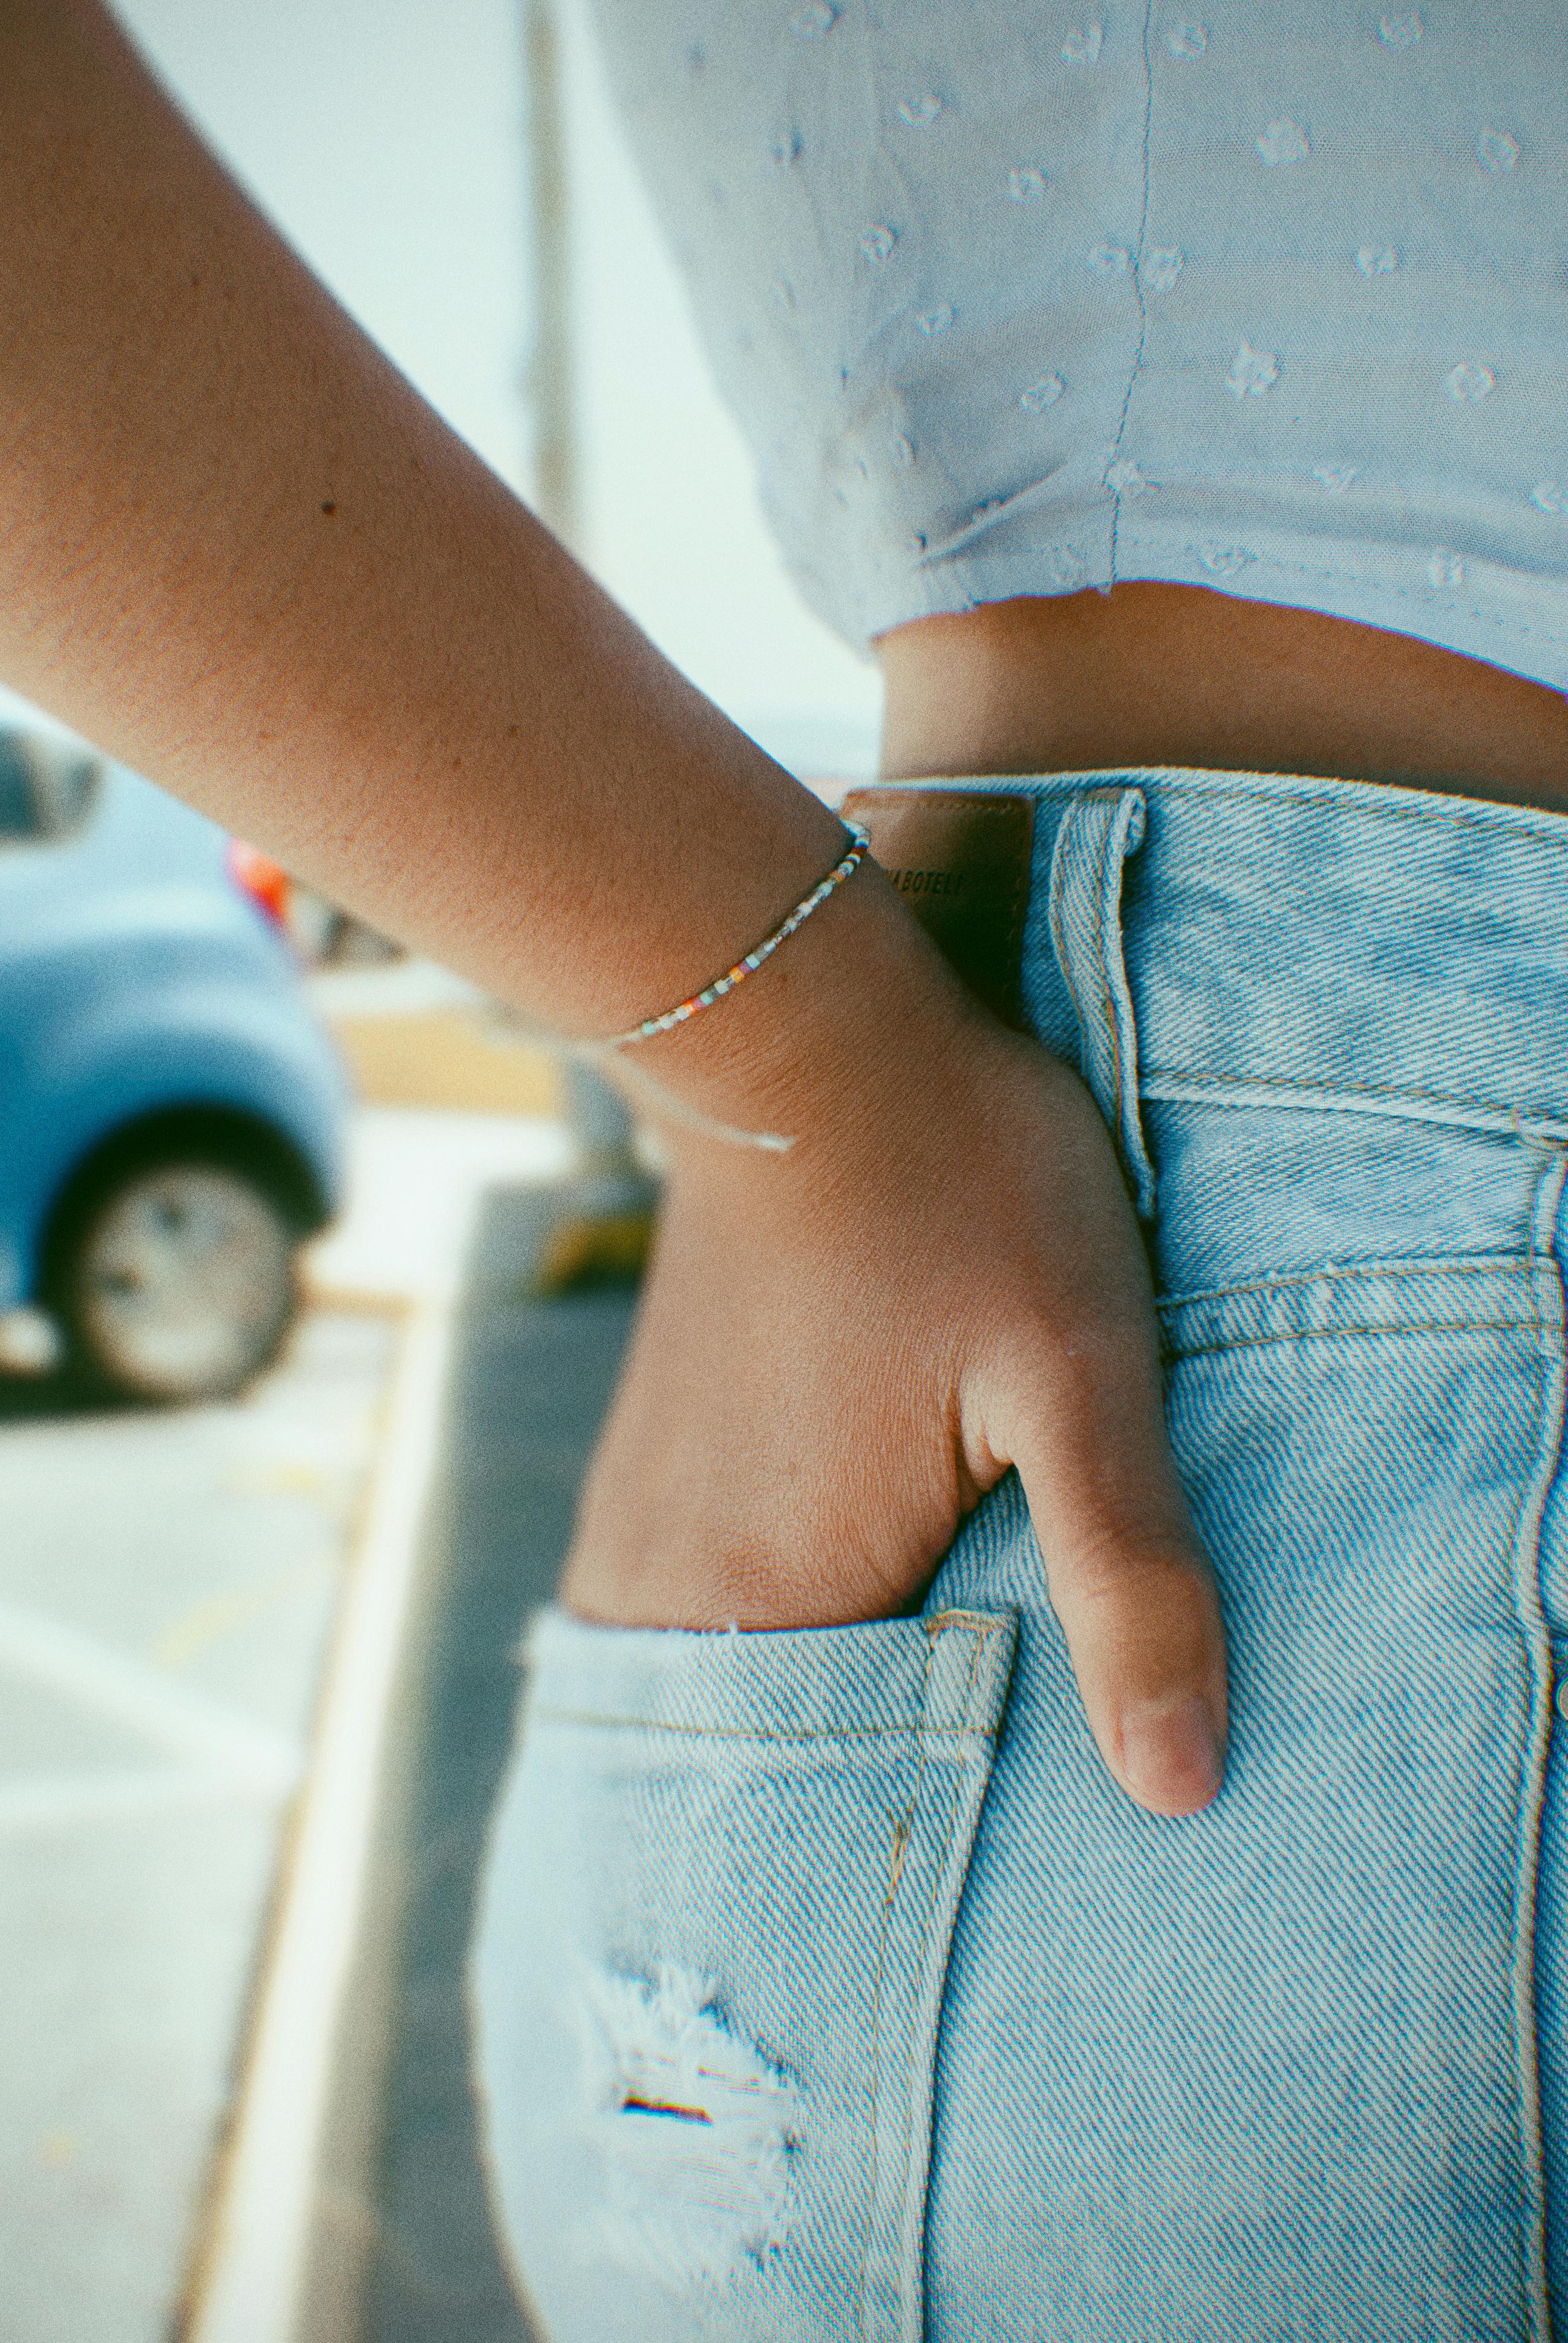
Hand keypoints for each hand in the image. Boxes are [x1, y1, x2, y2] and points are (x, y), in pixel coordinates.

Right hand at [559, 911, 1227, 1820]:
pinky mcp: (641, 1464)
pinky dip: (764, 1637)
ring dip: (807, 1712)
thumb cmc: (955, 1184)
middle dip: (858, 1796)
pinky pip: (688, 1612)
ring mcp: (636, 1521)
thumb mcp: (1081, 1367)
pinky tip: (841, 1603)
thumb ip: (1129, 1572)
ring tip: (906, 1704)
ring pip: (717, 1693)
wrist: (797, 1030)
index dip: (914, 1854)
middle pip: (761, 1768)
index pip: (822, 1820)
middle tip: (966, 1789)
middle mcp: (667, 1584)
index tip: (986, 1874)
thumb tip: (1183, 1787)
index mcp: (768, 1594)